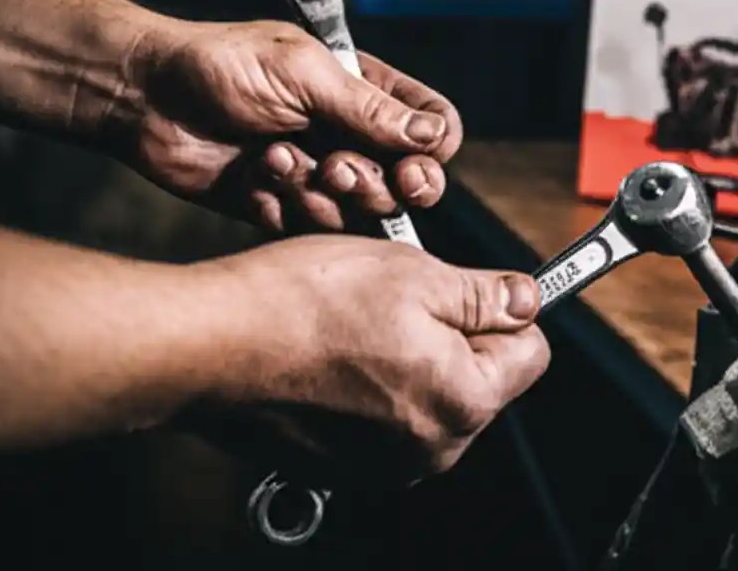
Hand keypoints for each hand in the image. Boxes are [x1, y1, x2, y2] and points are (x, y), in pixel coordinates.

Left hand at [120, 20, 462, 232]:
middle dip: (377, 184)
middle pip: (408, 183)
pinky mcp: (284, 206)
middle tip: (339, 171)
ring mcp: (319, 174)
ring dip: (323, 192)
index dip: (432, 153)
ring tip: (280, 160)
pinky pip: (312, 229)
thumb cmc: (219, 65)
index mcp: (366, 92)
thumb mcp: (303, 73)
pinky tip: (255, 175)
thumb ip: (371, 109)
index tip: (411, 164)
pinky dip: (286, 205)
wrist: (143, 98)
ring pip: (362, 213)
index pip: (434, 128)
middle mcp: (351, 136)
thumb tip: (434, 136)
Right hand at [210, 235, 548, 477]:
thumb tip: (526, 299)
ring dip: (408, 354)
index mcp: (464, 402)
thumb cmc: (303, 306)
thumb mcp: (416, 274)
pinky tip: (333, 351)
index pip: (530, 353)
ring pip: (428, 393)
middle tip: (400, 297)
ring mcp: (384, 462)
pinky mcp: (341, 464)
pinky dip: (369, 381)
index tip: (477, 289)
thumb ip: (485, 295)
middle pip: (479, 378)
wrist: (207, 347)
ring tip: (358, 321)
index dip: (505, 311)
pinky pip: (382, 415)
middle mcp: (432, 448)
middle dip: (453, 335)